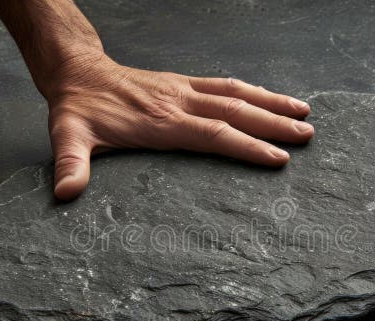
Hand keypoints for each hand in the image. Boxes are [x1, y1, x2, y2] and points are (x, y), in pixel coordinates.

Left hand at [42, 53, 313, 199]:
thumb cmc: (78, 110)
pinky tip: (269, 98)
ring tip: (304, 112)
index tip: (278, 158)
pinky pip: (225, 84)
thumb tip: (66, 193)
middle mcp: (180, 102)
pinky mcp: (184, 83)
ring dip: (271, 103)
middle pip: (236, 111)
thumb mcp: (68, 136)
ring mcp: (184, 90)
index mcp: (161, 121)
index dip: (247, 146)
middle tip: (308, 135)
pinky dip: (253, 91)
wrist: (78, 73)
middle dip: (274, 123)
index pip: (214, 134)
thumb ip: (71, 164)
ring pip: (236, 93)